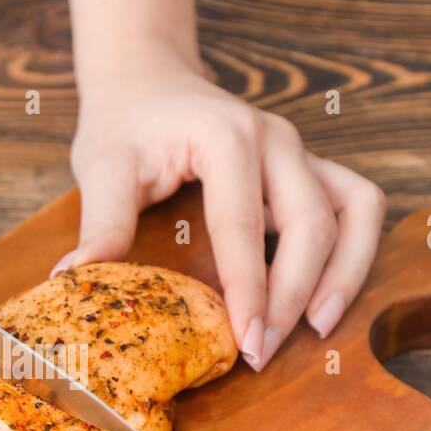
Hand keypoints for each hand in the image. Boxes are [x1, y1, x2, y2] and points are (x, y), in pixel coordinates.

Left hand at [57, 54, 384, 370]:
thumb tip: (74, 280)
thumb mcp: (103, 167)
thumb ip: (100, 223)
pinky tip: (328, 293)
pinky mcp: (309, 166)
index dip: (249, 290)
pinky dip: (355, 248)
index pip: (244, 225)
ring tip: (319, 328)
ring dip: (344, 272)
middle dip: (294, 295)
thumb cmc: (125, 123)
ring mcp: (299, 151)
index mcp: (225, 136)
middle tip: (265, 351)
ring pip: (355, 209)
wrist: (146, 79)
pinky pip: (356, 204)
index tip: (246, 342)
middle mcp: (275, 139)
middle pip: (311, 223)